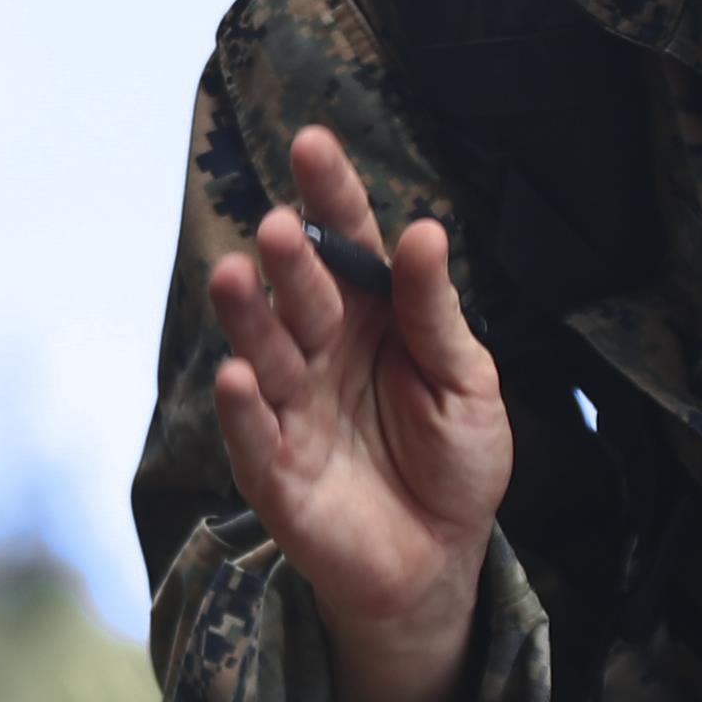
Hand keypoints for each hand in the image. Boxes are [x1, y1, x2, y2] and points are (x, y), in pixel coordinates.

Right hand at [206, 125, 509, 701]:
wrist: (440, 558)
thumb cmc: (456, 459)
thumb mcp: (466, 380)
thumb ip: (435, 313)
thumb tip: (425, 231)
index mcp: (372, 315)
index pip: (349, 243)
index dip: (331, 194)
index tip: (313, 143)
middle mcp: (322, 350)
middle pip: (302, 293)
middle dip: (291, 259)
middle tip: (283, 226)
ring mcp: (293, 408)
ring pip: (266, 352)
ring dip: (249, 317)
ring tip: (235, 275)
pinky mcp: (274, 471)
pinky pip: (255, 435)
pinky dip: (245, 408)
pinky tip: (239, 376)